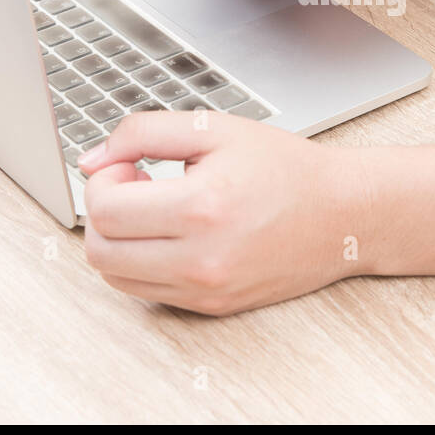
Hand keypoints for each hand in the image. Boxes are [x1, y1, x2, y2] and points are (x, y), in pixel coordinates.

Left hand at [77, 110, 366, 315]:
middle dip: (103, 213)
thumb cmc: (286, 168)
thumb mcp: (215, 129)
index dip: (103, 181)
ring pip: (116, 277)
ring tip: (154, 212)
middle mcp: (201, 258)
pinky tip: (173, 234)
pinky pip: (148, 291)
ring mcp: (206, 290)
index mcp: (202, 207)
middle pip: (100, 251)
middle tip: (134, 187)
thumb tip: (92, 159)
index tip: (126, 167)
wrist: (343, 214)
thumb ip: (144, 132)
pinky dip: (144, 263)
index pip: (105, 210)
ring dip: (118, 242)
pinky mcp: (213, 306)